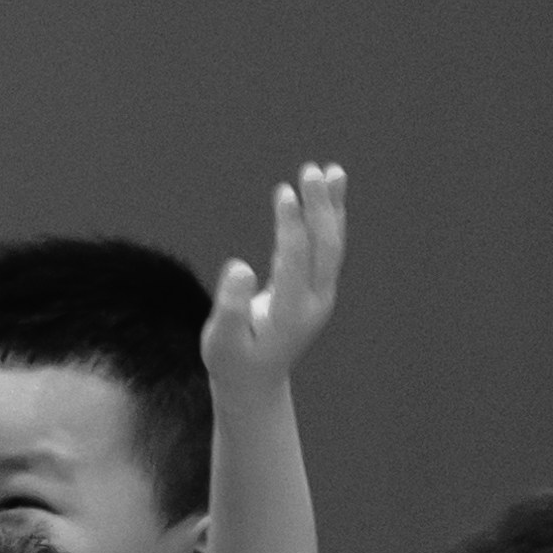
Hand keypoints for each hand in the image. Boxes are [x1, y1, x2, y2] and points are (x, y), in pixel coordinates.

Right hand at [205, 163, 348, 392]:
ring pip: (332, 245)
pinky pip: (328, 247)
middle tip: (310, 171)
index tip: (285, 192)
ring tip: (332, 171)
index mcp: (289, 315)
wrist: (255, 381)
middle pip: (324, 248)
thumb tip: (239, 267)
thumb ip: (229, 307)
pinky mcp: (318, 288)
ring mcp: (321, 295)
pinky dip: (329, 217)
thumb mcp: (220, 341)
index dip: (291, 227)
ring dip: (332, 208)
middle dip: (319, 209)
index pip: (295, 262)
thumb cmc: (232, 359)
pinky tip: (329, 192)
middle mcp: (314, 303)